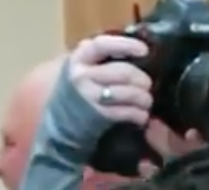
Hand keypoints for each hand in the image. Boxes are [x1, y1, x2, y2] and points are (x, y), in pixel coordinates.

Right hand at [69, 35, 202, 176]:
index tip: (144, 50)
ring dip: (143, 98)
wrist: (60, 124)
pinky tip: (142, 116)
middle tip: (147, 85)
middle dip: (142, 79)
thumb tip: (133, 47)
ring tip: (147, 102)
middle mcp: (82, 76)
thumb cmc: (78, 91)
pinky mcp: (97, 115)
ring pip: (127, 93)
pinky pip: (125, 112)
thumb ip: (101, 56)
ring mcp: (89, 96)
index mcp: (80, 58)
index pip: (103, 45)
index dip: (126, 45)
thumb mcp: (82, 68)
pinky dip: (138, 114)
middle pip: (122, 72)